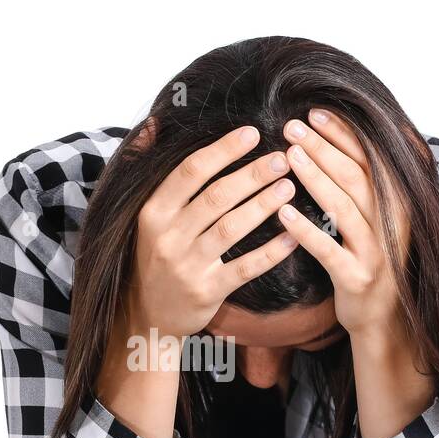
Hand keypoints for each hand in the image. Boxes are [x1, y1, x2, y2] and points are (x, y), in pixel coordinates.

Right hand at [125, 124, 298, 339]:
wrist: (147, 315)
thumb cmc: (154, 257)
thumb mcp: (145, 217)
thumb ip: (155, 173)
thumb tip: (153, 123)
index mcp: (154, 213)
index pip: (190, 172)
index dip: (222, 150)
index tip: (251, 133)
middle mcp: (168, 237)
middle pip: (216, 197)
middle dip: (252, 175)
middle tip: (282, 159)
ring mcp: (188, 266)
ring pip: (231, 228)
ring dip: (263, 205)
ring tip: (289, 187)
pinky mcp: (207, 291)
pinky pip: (245, 268)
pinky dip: (271, 251)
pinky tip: (293, 235)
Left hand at [276, 109, 408, 341]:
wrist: (383, 319)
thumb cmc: (371, 260)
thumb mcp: (378, 219)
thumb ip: (364, 185)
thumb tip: (344, 141)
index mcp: (396, 203)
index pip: (369, 158)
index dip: (342, 134)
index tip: (314, 113)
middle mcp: (391, 223)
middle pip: (354, 176)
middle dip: (322, 147)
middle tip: (291, 127)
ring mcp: (376, 251)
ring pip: (343, 207)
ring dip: (314, 178)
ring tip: (288, 156)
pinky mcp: (356, 277)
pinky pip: (328, 249)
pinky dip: (305, 230)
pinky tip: (283, 213)